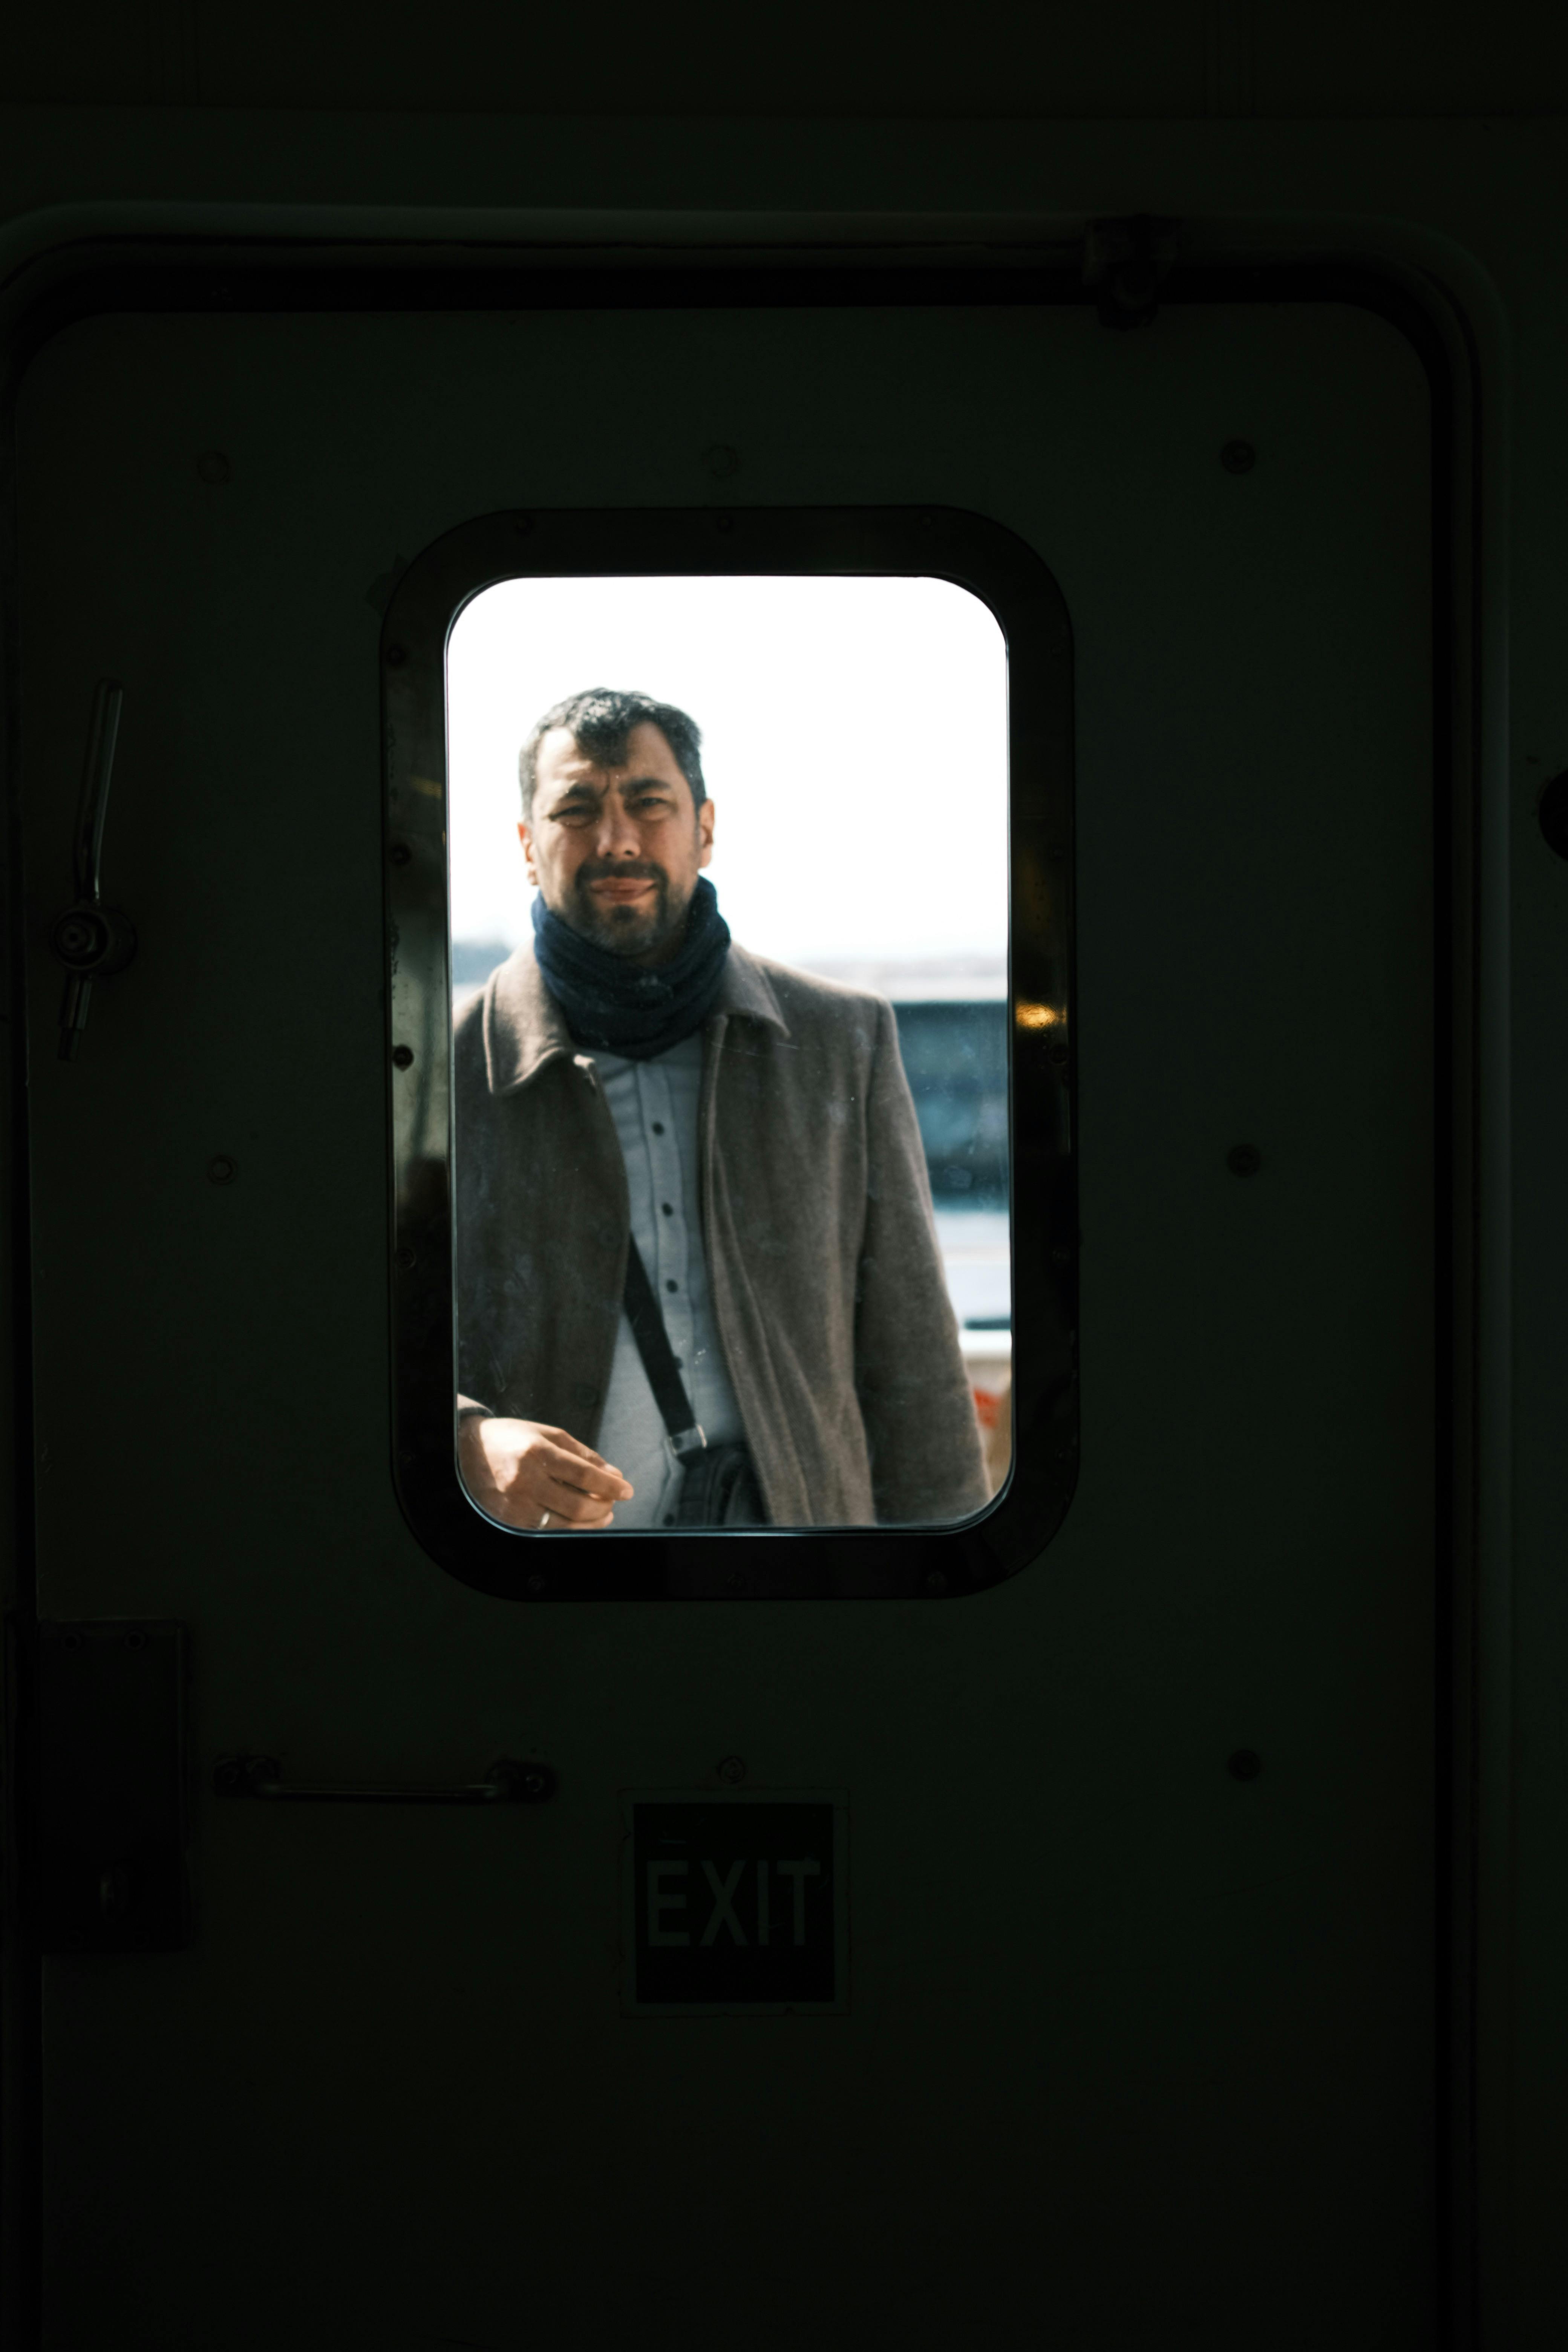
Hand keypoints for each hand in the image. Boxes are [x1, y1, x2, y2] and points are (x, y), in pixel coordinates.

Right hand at [459, 1417, 632, 1530]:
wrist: (465, 1452)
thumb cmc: (512, 1439)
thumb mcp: (548, 1435)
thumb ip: (583, 1455)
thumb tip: (614, 1474)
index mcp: (537, 1453)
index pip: (585, 1475)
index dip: (611, 1485)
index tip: (627, 1490)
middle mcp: (526, 1481)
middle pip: (579, 1505)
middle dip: (605, 1506)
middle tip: (613, 1501)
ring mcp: (516, 1505)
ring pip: (565, 1525)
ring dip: (592, 1522)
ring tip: (603, 1513)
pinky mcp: (508, 1522)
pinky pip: (548, 1533)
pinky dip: (570, 1529)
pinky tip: (580, 1521)